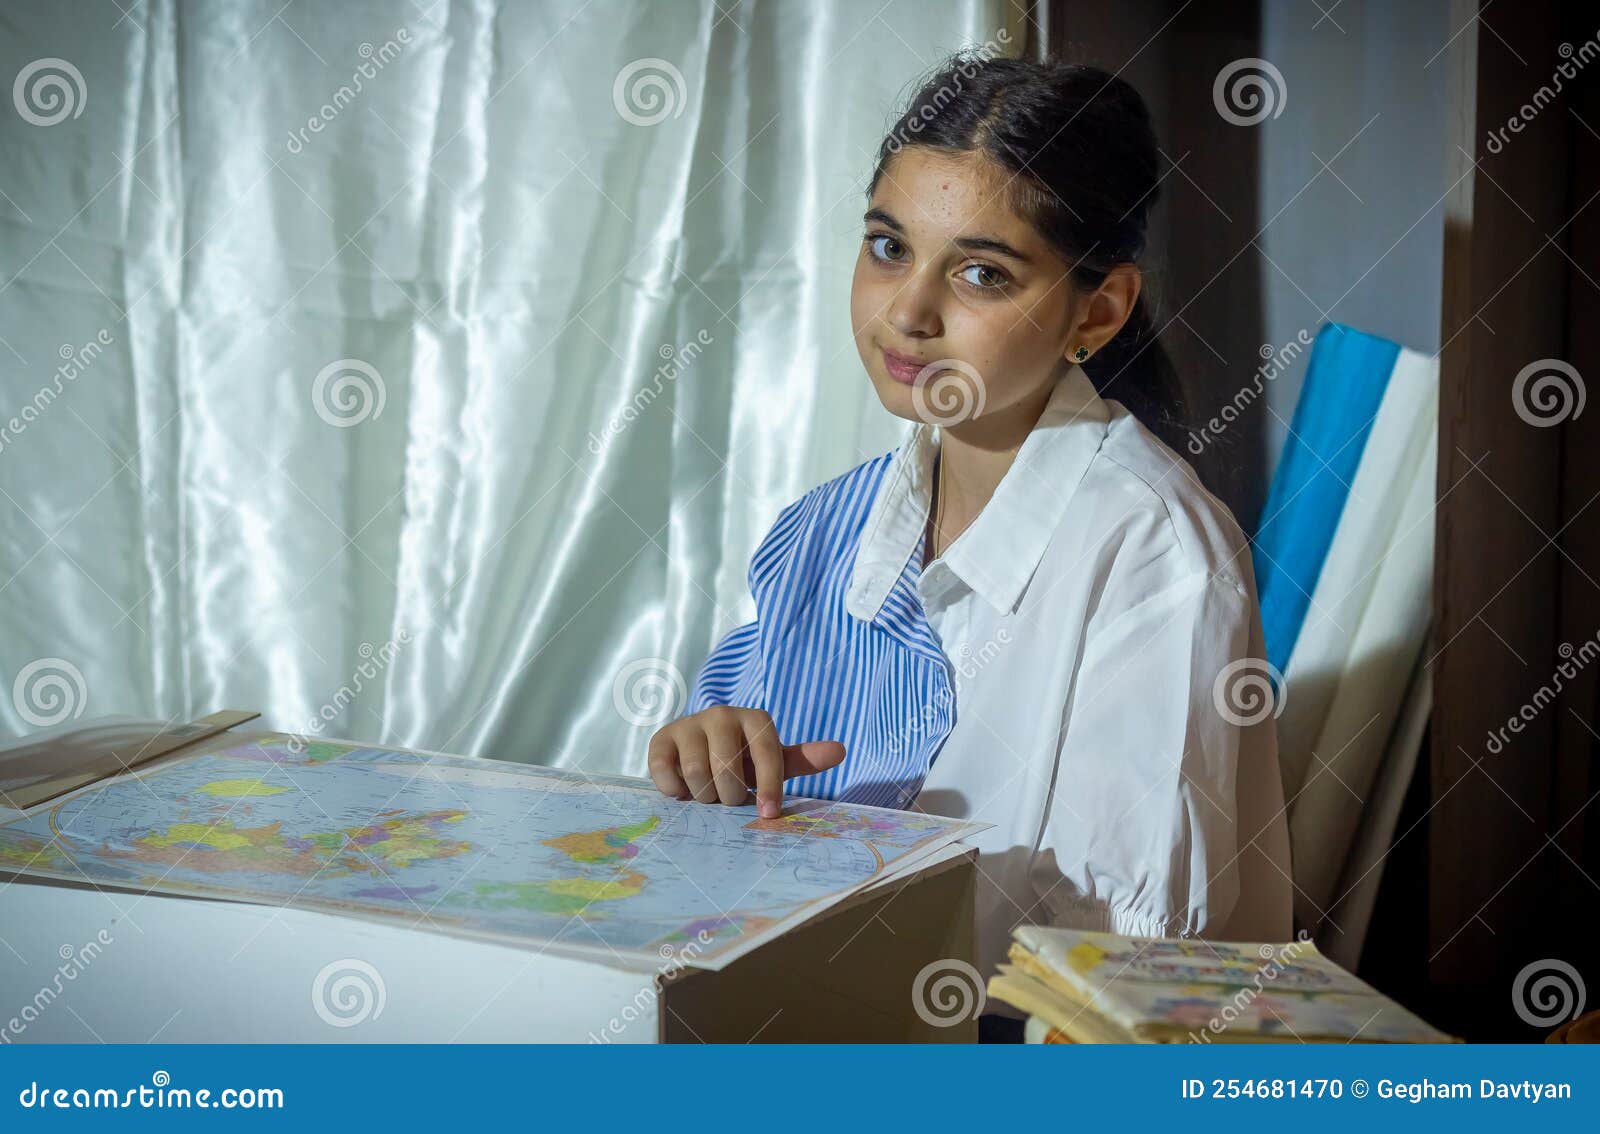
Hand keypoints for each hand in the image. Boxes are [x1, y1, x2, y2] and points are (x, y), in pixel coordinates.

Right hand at [646, 706, 845, 818]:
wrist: (696, 751)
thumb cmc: (742, 761)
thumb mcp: (773, 762)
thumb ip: (803, 759)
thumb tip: (840, 751)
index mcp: (755, 719)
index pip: (767, 754)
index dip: (768, 787)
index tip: (768, 814)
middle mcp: (722, 714)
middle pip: (727, 768)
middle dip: (729, 795)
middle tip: (728, 797)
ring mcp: (689, 724)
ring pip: (697, 773)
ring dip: (703, 796)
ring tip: (707, 792)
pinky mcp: (661, 739)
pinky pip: (665, 772)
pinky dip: (674, 790)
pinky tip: (681, 789)